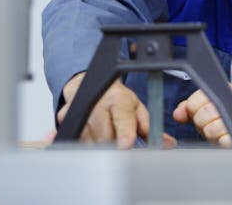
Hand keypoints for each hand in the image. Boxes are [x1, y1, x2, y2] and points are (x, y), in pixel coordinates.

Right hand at [57, 72, 176, 148]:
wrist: (87, 84)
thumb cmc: (115, 99)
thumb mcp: (136, 108)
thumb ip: (150, 127)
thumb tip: (167, 143)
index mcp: (118, 99)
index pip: (122, 117)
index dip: (125, 132)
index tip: (127, 144)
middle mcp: (97, 104)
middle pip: (105, 136)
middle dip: (115, 145)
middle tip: (123, 144)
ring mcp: (79, 113)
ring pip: (90, 143)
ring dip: (100, 147)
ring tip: (108, 137)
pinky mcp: (65, 121)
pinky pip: (77, 143)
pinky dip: (87, 146)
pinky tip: (93, 138)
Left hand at [172, 84, 231, 147]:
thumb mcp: (214, 109)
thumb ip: (193, 109)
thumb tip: (178, 114)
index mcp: (227, 90)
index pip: (196, 99)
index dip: (193, 111)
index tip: (200, 115)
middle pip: (202, 114)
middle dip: (202, 125)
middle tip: (212, 127)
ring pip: (211, 129)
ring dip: (213, 137)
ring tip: (222, 134)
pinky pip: (225, 142)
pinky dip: (223, 145)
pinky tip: (229, 142)